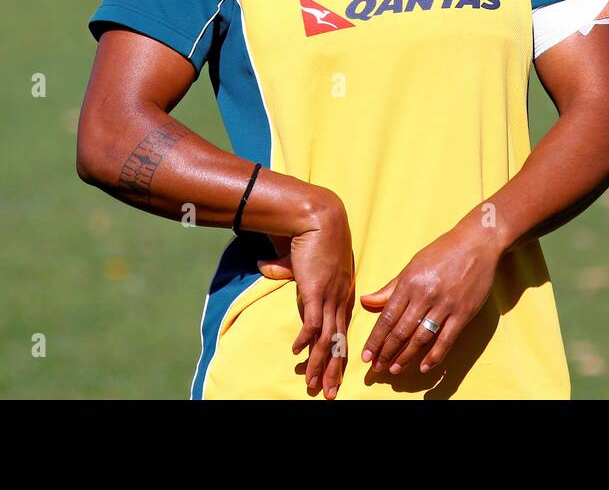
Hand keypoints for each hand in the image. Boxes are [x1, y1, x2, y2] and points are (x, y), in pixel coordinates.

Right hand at [256, 190, 353, 399]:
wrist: (316, 215)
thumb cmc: (311, 232)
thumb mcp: (301, 258)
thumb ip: (287, 268)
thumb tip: (266, 265)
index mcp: (342, 292)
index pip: (341, 330)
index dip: (337, 353)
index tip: (334, 373)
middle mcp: (340, 297)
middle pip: (338, 341)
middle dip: (332, 370)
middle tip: (329, 392)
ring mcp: (329, 295)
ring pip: (327, 338)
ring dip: (318, 363)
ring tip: (314, 385)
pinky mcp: (315, 290)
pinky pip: (312, 321)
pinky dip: (306, 339)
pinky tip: (299, 353)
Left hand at [358, 219, 500, 376]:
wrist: (477, 243)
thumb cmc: (442, 252)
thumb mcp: (413, 265)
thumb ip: (390, 287)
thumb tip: (365, 301)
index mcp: (409, 282)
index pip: (387, 318)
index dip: (375, 340)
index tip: (366, 355)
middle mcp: (425, 295)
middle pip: (401, 332)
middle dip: (386, 353)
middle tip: (377, 368)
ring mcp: (445, 305)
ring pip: (421, 338)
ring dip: (406, 357)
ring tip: (395, 369)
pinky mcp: (463, 312)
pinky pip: (446, 339)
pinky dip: (434, 356)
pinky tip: (424, 367)